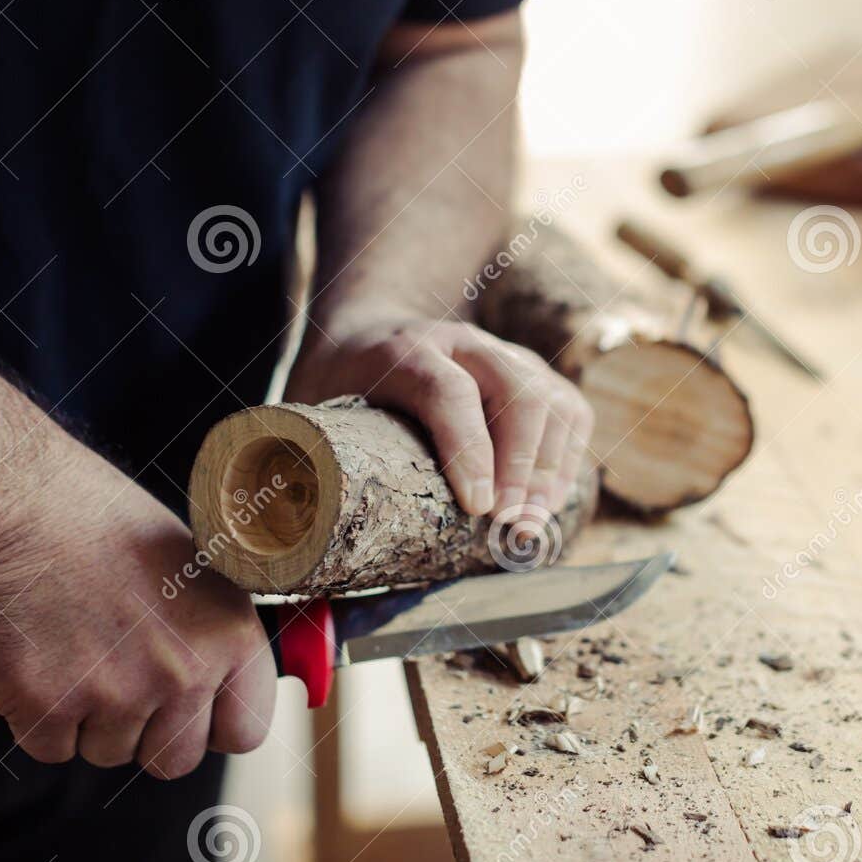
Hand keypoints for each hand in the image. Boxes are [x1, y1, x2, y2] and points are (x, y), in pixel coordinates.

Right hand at [0, 437, 275, 777]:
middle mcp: (183, 673)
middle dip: (148, 733)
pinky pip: (51, 749)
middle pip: (174, 761)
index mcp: (232, 637)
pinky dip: (41, 717)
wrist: (27, 508)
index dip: (215, 726)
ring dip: (92, 718)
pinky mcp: (47, 706)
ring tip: (82, 647)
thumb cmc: (114, 534)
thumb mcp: (201, 576)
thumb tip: (234, 699)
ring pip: (109, 754)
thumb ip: (220, 644)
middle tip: (123, 675)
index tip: (194, 709)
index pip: (247, 732)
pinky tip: (45, 658)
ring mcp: (115, 694)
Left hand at [286, 307, 594, 515]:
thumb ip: (303, 455)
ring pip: (552, 399)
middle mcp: (462, 344)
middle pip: (517, 392)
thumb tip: (291, 537)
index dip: (468, 449)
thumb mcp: (308, 406)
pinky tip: (552, 501)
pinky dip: (569, 458)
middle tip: (511, 528)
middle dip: (522, 467)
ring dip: (551, 469)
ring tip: (533, 526)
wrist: (371, 325)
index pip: (448, 391)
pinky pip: (570, 410)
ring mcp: (504, 354)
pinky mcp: (532, 373)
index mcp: (400, 348)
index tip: (479, 507)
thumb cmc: (340, 382)